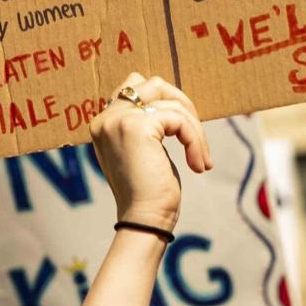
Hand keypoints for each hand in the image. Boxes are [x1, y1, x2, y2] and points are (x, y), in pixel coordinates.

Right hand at [91, 74, 213, 231]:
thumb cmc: (150, 192)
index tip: (185, 134)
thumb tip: (172, 100)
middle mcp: (106, 118)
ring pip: (171, 102)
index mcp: (104, 123)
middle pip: (154, 85)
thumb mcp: (144, 151)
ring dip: (194, 129)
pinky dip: (195, 140)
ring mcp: (118, 120)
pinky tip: (199, 165)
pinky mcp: (137, 126)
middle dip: (183, 106)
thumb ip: (147, 124)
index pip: (136, 86)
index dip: (168, 103)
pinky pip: (179, 119)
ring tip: (201, 159)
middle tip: (196, 140)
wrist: (145, 220)